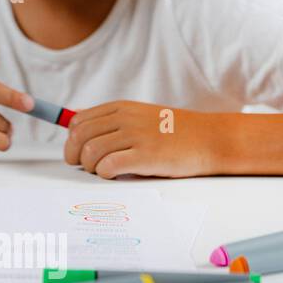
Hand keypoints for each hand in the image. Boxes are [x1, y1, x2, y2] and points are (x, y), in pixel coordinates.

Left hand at [64, 100, 220, 177]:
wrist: (211, 139)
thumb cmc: (176, 131)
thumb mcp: (141, 115)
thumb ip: (112, 119)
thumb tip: (78, 122)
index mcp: (122, 108)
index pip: (78, 121)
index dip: (71, 139)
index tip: (77, 151)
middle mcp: (125, 119)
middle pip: (80, 136)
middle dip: (74, 154)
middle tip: (82, 166)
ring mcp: (136, 136)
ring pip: (90, 152)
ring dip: (90, 166)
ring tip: (102, 171)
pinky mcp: (146, 156)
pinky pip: (108, 165)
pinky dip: (104, 173)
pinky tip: (114, 174)